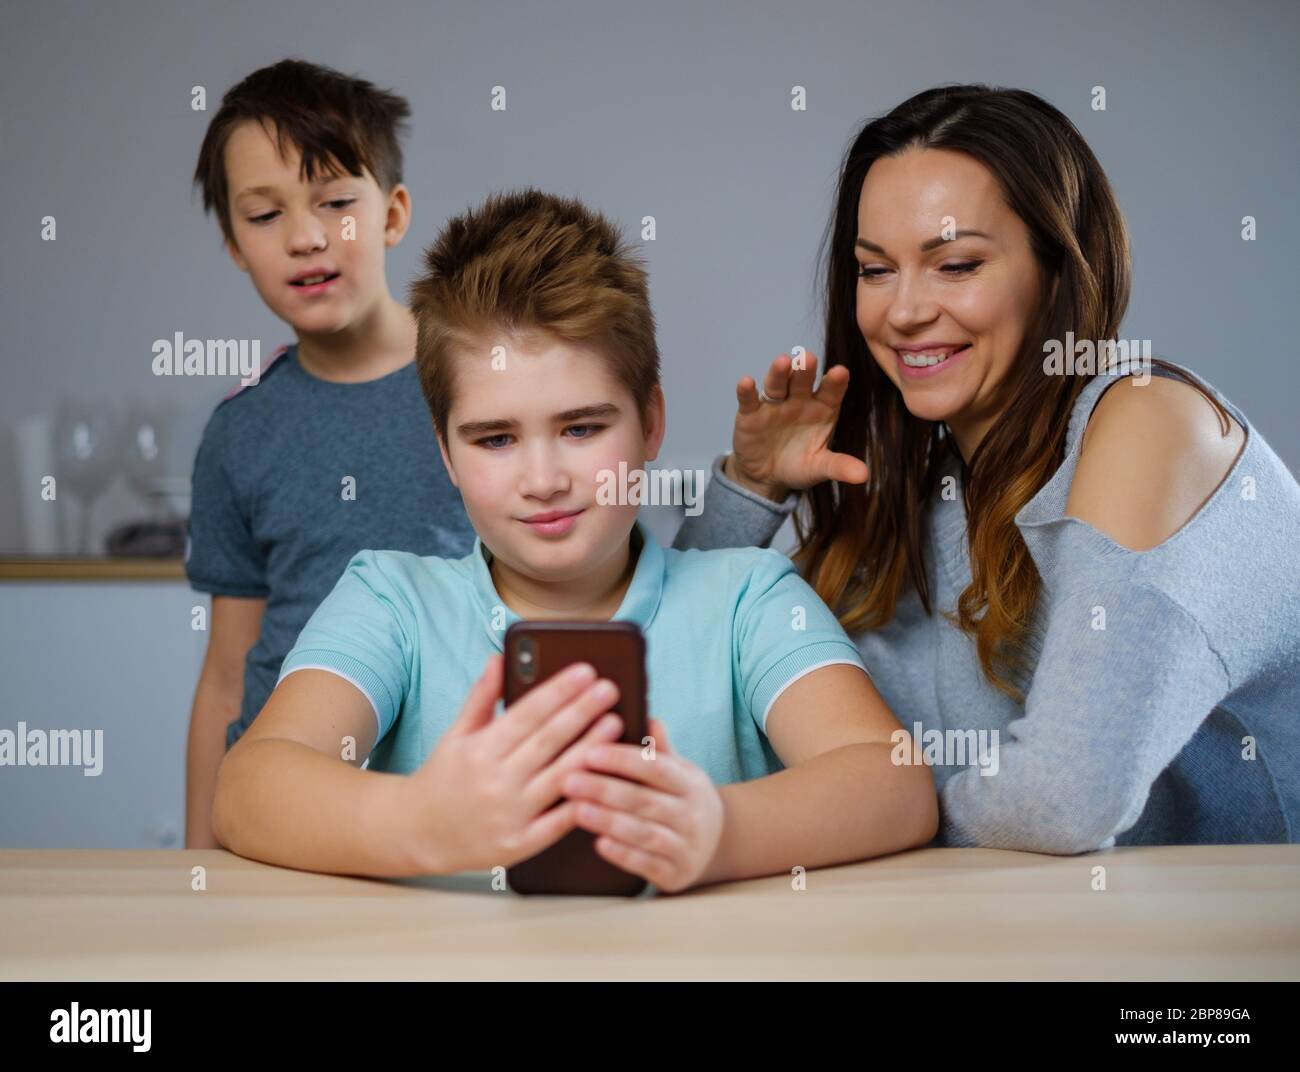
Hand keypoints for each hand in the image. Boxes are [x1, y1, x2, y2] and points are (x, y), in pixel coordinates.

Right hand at [396, 654, 625, 873]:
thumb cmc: (444, 777)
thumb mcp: (456, 734)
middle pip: (548, 741)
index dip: (559, 690)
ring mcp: (508, 815)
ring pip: (559, 777)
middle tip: (610, 689)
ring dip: (590, 748)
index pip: (527, 713)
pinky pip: (559, 822)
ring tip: (615, 723)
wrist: (418, 833)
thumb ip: (482, 696)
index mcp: (478, 749)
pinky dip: (584, 800)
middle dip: (582, 712)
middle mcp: (494, 781)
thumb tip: (501, 656)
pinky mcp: (519, 844)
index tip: (586, 671)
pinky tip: (605, 779)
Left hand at [563, 717, 724, 892]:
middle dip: (605, 790)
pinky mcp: (676, 875)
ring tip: (577, 810)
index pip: (656, 768)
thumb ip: (661, 750)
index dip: (624, 760)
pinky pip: (647, 865)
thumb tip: (649, 719)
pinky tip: (600, 844)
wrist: (715, 844)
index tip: (590, 751)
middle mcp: (691, 816)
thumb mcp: (680, 772)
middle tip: (569, 780)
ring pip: (644, 833)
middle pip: (645, 800)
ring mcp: (686, 847)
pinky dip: (624, 855)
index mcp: (689, 784)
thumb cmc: (683, 799)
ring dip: (609, 821)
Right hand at [728, 351, 869, 499]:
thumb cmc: (798, 465)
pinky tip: (746, 382)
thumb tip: (864, 476)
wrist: (766, 476)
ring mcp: (774, 404)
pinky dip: (746, 391)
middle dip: (805, 369)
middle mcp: (799, 400)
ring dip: (779, 373)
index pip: (830, 392)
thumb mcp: (819, 468)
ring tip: (782, 362)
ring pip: (777, 384)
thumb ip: (839, 467)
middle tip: (808, 358)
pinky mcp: (750, 413)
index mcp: (822, 409)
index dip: (835, 382)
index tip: (840, 372)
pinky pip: (749, 400)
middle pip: (802, 381)